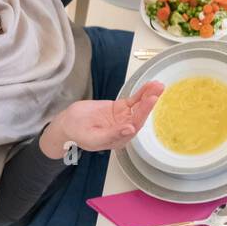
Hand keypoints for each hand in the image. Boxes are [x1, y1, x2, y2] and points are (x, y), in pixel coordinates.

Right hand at [40, 82, 163, 159]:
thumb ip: (112, 134)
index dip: (143, 113)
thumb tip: (130, 130)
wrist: (67, 124)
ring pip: (138, 106)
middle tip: (157, 90)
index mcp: (119, 140)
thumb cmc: (77, 133)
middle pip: (139, 115)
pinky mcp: (120, 108)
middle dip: (149, 102)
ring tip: (158, 85)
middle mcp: (124, 129)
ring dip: (148, 96)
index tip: (150, 100)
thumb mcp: (93, 137)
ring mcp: (123, 118)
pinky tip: (150, 86)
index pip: (134, 125)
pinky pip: (133, 100)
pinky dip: (141, 93)